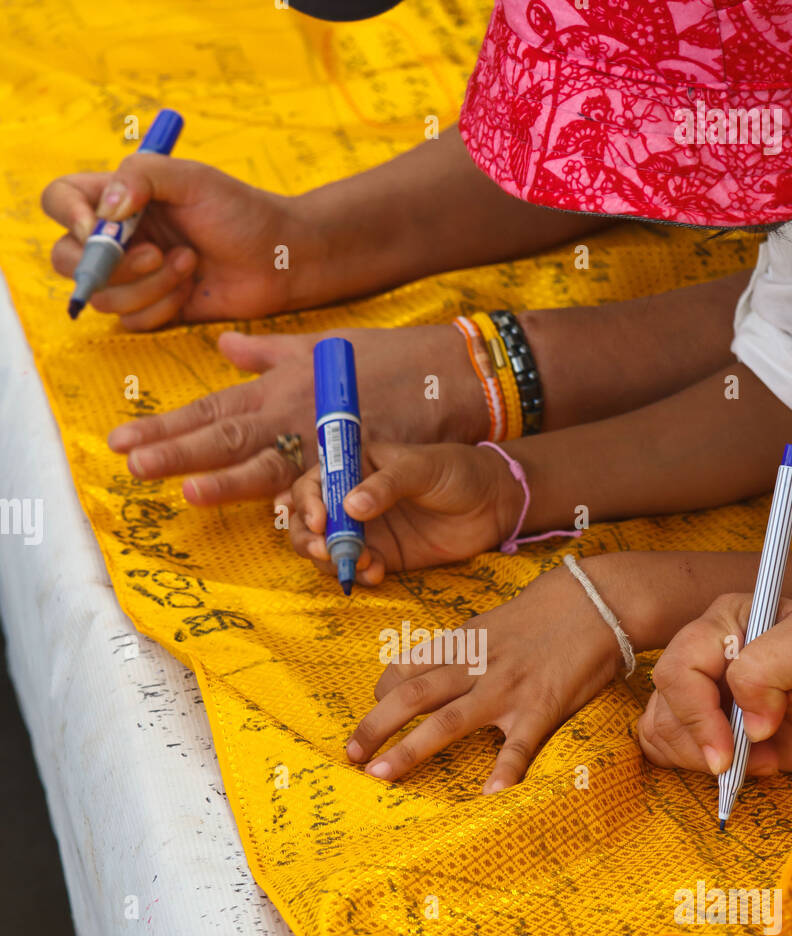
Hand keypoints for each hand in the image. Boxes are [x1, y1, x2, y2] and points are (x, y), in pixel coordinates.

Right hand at [42, 154, 322, 328]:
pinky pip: (131, 321)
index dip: (68, 215)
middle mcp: (119, 237)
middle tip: (156, 254)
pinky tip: (191, 288)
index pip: (61, 200)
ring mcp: (134, 277)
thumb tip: (105, 209)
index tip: (96, 227)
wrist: (280, 259)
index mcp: (119, 197)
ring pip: (103, 297)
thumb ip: (143, 177)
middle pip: (67, 258)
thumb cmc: (242, 212)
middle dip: (110, 265)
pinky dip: (160, 308)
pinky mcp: (153, 308)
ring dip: (148, 285)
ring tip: (189, 263)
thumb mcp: (193, 179)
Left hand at [106, 326, 488, 506]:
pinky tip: (277, 514)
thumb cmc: (386, 360)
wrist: (448, 371)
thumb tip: (222, 346)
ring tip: (188, 490)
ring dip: (228, 477)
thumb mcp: (321, 346)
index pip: (211, 409)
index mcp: (278, 388)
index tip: (123, 442)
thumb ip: (268, 354)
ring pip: (270, 460)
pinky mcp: (365, 455)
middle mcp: (294, 410)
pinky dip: (305, 497)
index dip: (167, 426)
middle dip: (178, 450)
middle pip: (227, 434)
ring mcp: (327, 435)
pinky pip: (330, 481)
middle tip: (131, 464)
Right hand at [291, 437, 520, 585]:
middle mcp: (352, 499)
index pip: (314, 483)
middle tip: (326, 551)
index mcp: (355, 467)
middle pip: (310, 520)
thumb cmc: (457, 471)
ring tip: (359, 562)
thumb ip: (387, 485)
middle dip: (309, 538)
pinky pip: (358, 568)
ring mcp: (367, 530)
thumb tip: (350, 508)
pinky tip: (377, 572)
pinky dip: (360, 574)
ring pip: (327, 549)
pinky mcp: (384, 555)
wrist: (493, 502)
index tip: (321, 521)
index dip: (308, 502)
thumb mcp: (422, 468)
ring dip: (332, 560)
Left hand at [345, 562, 628, 790]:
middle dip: (376, 725)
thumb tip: (432, 666)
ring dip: (410, 750)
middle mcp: (475, 666)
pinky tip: (488, 796)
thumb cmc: (546, 612)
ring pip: (447, 721)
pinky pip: (518, 746)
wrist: (598, 600)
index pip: (407, 667)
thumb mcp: (493, 621)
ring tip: (382, 776)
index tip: (372, 710)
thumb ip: (463, 647)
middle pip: (413, 696)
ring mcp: (505, 689)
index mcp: (463, 643)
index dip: (382, 691)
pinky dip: (503, 771)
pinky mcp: (541, 708)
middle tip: (351, 756)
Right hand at [638, 596, 791, 775]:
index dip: (696, 712)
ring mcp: (703, 693)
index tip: (727, 749)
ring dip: (702, 757)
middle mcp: (705, 656)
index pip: (680, 667)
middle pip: (666, 702)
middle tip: (747, 759)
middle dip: (701, 740)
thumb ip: (764, 669)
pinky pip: (665, 747)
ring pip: (661, 729)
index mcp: (724, 623)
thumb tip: (744, 722)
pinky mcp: (705, 728)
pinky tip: (741, 766)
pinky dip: (692, 765)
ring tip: (758, 759)